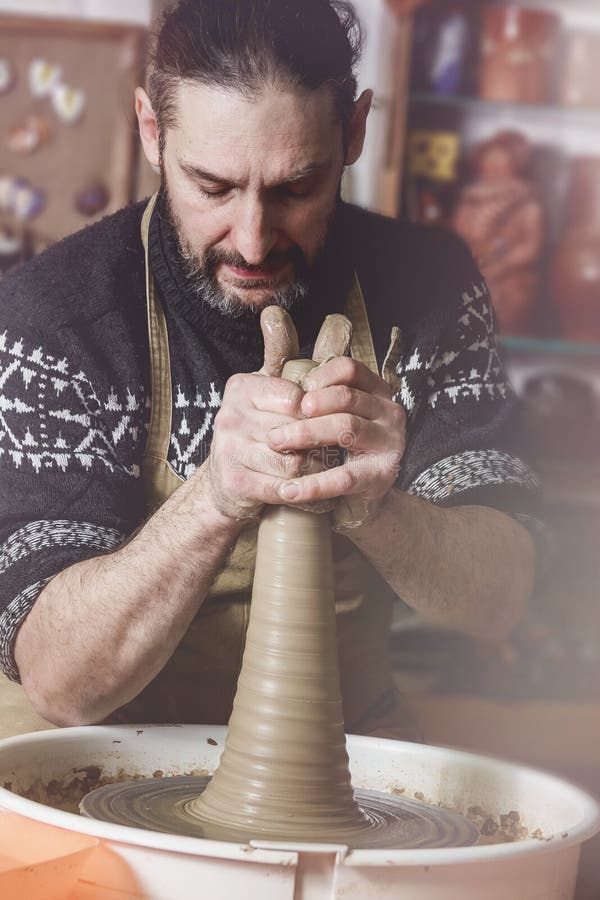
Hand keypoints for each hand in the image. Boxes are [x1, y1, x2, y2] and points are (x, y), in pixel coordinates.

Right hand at [204, 306, 305, 519]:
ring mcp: (228, 450)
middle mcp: (229, 415)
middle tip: (328, 453)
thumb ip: (277, 352)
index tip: (319, 423)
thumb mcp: (266, 389)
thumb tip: (275, 310)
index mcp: (241, 388)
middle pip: (298, 430)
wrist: (225, 485)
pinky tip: (306, 490)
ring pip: (294, 461)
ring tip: (320, 471)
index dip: (315, 415)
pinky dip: (301, 492)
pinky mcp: (235, 482)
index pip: (299, 399)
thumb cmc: (257, 433)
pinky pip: (284, 487)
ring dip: (314, 471)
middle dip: (318, 445)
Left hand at [267, 317, 406, 530]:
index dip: (321, 377)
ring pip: (346, 429)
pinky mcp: (382, 476)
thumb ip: (303, 373)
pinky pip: (344, 477)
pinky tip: (289, 490)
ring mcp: (390, 443)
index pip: (351, 369)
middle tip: (274, 425)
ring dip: (306, 435)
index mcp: (376, 390)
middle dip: (305, 411)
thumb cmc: (335, 447)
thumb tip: (271, 317)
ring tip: (277, 444)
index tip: (296, 394)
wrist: (358, 499)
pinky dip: (313, 484)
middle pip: (345, 398)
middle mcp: (389, 412)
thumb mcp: (323, 410)